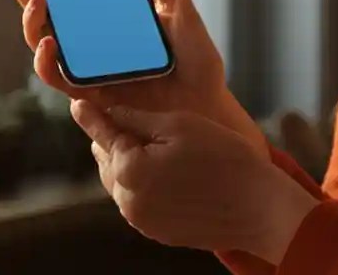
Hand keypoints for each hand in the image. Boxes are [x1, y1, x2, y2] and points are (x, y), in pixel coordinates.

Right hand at [2, 0, 266, 158]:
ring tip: (39, 1)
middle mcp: (92, 44)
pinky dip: (47, 62)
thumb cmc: (196, 61)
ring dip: (32, 23)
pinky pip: (58, 80)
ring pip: (43, 45)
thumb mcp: (181, 10)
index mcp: (109, 20)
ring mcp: (88, 70)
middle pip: (47, 16)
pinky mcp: (90, 96)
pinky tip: (50, 44)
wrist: (207, 104)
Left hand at [73, 100, 318, 261]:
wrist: (258, 207)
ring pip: (123, 184)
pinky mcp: (158, 232)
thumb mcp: (180, 124)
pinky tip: (168, 174)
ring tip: (151, 147)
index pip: (102, 135)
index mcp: (129, 169)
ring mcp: (142, 220)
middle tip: (125, 122)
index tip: (78, 104)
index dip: (92, 117)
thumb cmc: (224, 158)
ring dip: (130, 165)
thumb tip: (108, 111)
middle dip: (115, 142)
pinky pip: (140, 202)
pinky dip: (145, 186)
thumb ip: (137, 119)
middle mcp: (128, 200)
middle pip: (108, 162)